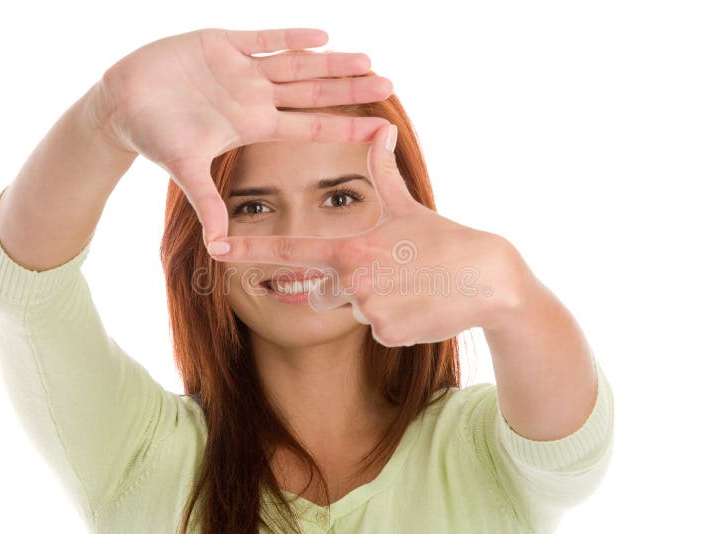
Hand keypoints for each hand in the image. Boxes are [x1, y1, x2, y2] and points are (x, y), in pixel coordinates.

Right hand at [89, 27, 393, 241]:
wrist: (123, 105)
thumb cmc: (155, 138)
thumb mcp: (185, 170)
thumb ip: (206, 203)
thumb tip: (217, 248)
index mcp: (254, 125)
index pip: (310, 127)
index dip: (345, 127)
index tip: (381, 129)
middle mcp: (255, 97)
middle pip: (313, 92)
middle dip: (349, 88)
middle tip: (389, 85)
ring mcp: (241, 69)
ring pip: (295, 63)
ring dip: (330, 62)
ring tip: (366, 59)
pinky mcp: (220, 43)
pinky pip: (262, 38)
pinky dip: (288, 37)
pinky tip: (321, 36)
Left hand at [206, 124, 533, 345]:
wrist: (487, 279)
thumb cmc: (443, 237)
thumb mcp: (408, 205)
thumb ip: (382, 171)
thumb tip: (380, 128)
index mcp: (352, 246)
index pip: (290, 249)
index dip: (250, 248)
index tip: (214, 245)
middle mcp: (354, 279)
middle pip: (331, 289)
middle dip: (356, 284)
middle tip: (397, 272)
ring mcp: (370, 310)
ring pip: (357, 311)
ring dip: (381, 303)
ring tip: (413, 287)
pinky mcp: (388, 335)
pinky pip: (379, 331)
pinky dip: (397, 322)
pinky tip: (421, 307)